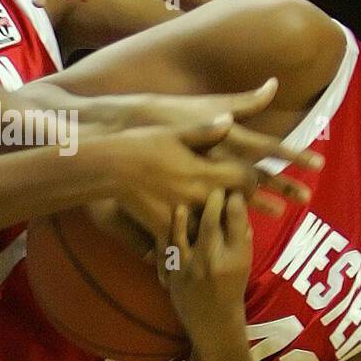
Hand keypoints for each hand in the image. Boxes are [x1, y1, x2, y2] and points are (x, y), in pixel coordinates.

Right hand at [98, 118, 253, 245]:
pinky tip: (186, 238)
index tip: (247, 179)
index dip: (251, 180)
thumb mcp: (176, 132)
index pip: (246, 180)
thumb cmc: (142, 144)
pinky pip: (182, 240)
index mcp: (205, 172)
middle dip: (236, 205)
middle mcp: (197, 196)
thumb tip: (229, 119)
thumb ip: (206, 131)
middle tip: (234, 202)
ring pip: (210, 227)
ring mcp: (182, 215)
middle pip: (233, 207)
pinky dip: (186, 241)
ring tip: (212, 221)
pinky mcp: (163, 227)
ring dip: (214, 224)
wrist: (110, 166)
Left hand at [157, 190, 252, 340]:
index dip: (234, 201)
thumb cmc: (232, 288)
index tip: (232, 188)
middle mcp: (214, 262)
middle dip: (211, 200)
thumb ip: (241, 236)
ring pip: (184, 234)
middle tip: (211, 186)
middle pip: (211, 223)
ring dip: (184, 214)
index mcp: (237, 259)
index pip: (237, 222)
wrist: (213, 322)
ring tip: (185, 198)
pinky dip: (166, 234)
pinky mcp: (173, 276)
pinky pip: (165, 250)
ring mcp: (190, 269)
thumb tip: (236, 205)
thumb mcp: (244, 262)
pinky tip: (166, 223)